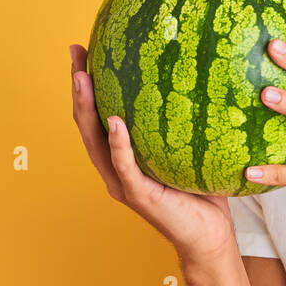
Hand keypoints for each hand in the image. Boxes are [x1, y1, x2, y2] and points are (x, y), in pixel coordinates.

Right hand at [70, 44, 234, 265]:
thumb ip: (187, 121)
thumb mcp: (193, 149)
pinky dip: (117, 144)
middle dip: (79, 88)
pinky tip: (114, 123)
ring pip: (96, 142)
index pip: (99, 114)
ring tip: (83, 79)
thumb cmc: (204, 191)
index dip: (88, 84)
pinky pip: (124, 166)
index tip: (83, 49)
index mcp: (124, 156)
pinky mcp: (139, 196)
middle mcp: (116, 168)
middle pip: (87, 123)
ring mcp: (124, 182)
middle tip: (76, 53)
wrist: (210, 236)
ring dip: (88, 109)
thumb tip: (205, 74)